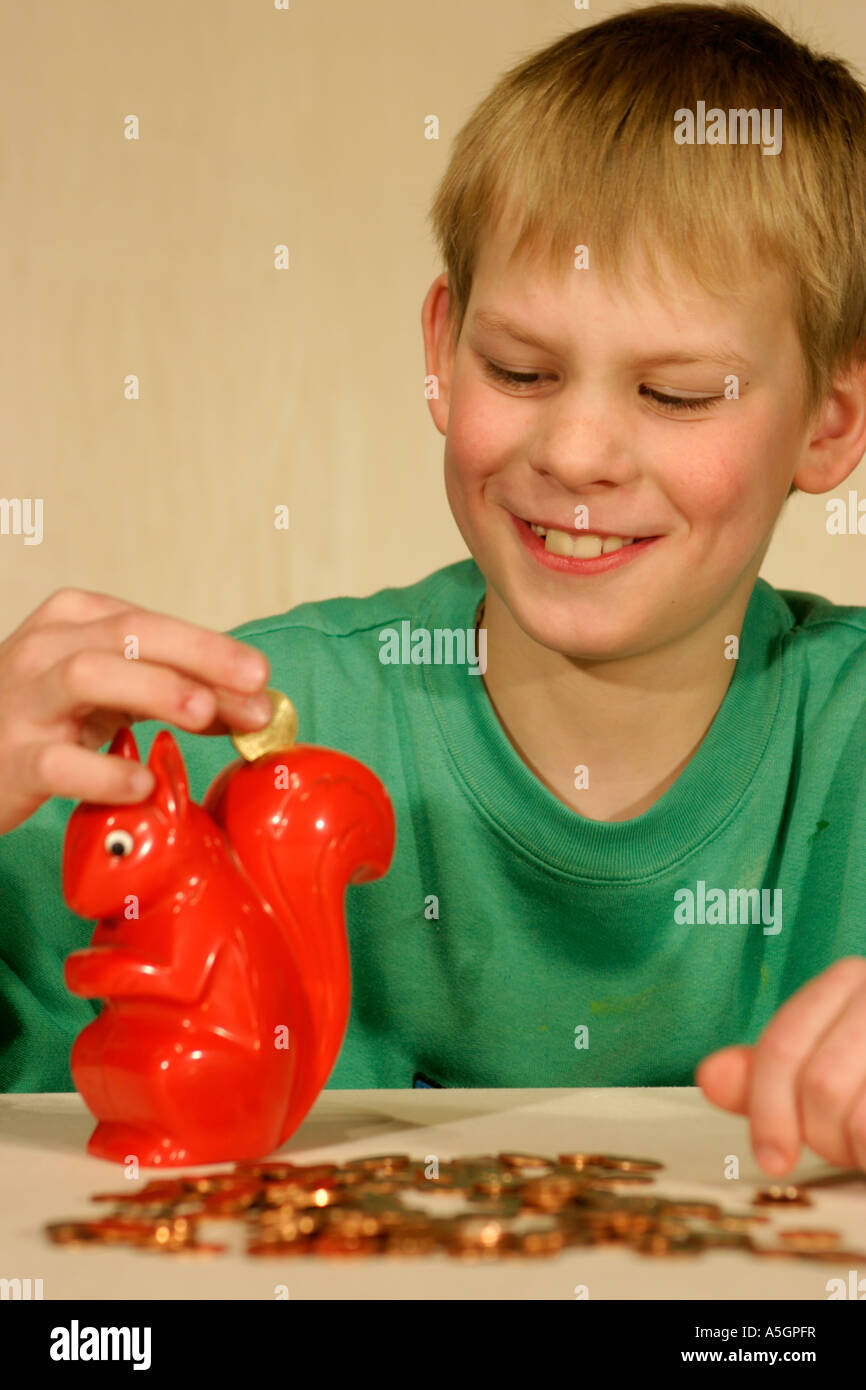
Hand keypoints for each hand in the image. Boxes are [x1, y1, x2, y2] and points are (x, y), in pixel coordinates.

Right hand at [0, 587, 272, 834]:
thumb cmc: (48, 718)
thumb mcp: (112, 693)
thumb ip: (178, 694)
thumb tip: (255, 706)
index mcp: (74, 620)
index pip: (151, 624)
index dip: (211, 647)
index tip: (261, 675)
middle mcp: (46, 649)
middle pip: (129, 636)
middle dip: (199, 656)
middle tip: (254, 685)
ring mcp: (24, 701)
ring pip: (88, 675)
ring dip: (154, 689)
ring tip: (204, 713)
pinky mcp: (12, 758)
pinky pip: (57, 760)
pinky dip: (103, 770)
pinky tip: (142, 782)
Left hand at [696, 956, 865, 1175]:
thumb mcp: (826, 1068)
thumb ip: (770, 1075)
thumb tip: (710, 1076)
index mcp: (848, 981)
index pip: (782, 1045)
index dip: (767, 1110)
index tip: (772, 1159)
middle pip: (821, 1083)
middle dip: (825, 1135)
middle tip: (846, 1148)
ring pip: (859, 1114)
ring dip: (858, 1146)